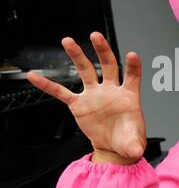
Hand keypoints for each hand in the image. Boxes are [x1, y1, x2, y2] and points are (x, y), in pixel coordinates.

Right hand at [26, 32, 146, 163]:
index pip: (132, 76)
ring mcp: (94, 95)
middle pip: (108, 65)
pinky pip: (61, 92)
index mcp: (128, 97)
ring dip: (77, 55)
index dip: (133, 66)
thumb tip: (133, 151)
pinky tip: (34, 76)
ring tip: (68, 41)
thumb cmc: (127, 140)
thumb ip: (134, 146)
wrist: (113, 147)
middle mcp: (111, 91)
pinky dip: (48, 85)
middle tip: (96, 36)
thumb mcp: (133, 144)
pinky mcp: (79, 104)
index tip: (133, 55)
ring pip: (85, 70)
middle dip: (103, 50)